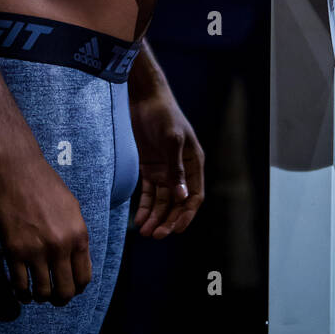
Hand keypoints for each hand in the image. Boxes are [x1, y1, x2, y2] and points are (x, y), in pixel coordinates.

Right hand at [0, 159, 91, 305]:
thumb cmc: (47, 186)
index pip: (84, 277)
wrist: (19, 172)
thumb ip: (77, 236)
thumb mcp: (73, 209)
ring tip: (37, 295)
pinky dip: (21, 293)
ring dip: (40, 297)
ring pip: (41, 292)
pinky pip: (19, 284)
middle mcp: (60, 247)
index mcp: (78, 236)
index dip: (78, 288)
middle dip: (61, 299)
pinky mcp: (14, 251)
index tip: (71, 288)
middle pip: (65, 291)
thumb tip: (79, 260)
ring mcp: (36, 251)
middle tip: (55, 298)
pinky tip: (22, 292)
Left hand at [130, 86, 203, 238]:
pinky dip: (146, 208)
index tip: (176, 230)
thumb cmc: (162, 114)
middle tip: (157, 235)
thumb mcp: (171, 139)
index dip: (187, 214)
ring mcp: (165, 170)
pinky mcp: (150, 168)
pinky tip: (140, 221)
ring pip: (163, 202)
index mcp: (194, 163)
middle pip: (178, 203)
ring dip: (156, 217)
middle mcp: (182, 170)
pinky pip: (149, 194)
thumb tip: (181, 196)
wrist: (143, 98)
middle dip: (169, 220)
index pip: (194, 196)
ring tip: (146, 232)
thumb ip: (175, 168)